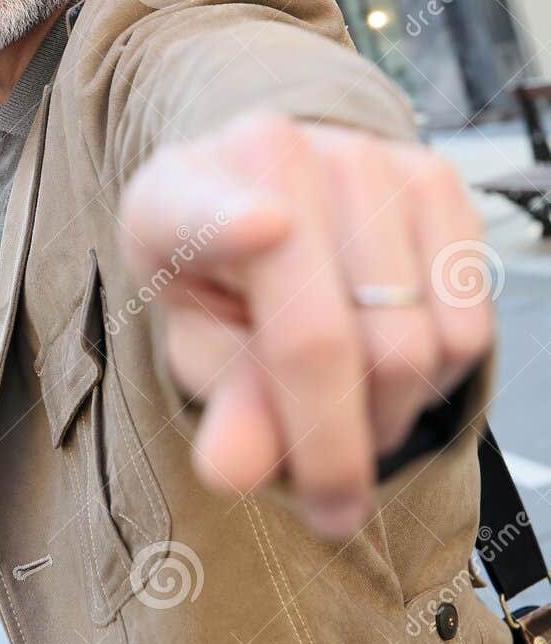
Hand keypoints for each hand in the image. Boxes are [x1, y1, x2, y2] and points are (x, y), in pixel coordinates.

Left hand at [119, 112, 493, 538]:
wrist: (276, 203)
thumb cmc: (225, 284)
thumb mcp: (202, 351)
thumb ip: (226, 408)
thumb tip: (236, 470)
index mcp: (175, 195)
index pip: (197, 212)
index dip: (229, 225)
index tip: (265, 228)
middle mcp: (270, 155)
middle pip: (328, 339)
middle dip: (334, 447)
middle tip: (328, 488)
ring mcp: (360, 157)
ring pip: (412, 346)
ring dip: (388, 414)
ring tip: (350, 399)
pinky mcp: (434, 177)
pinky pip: (467, 327)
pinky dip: (437, 376)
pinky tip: (393, 355)